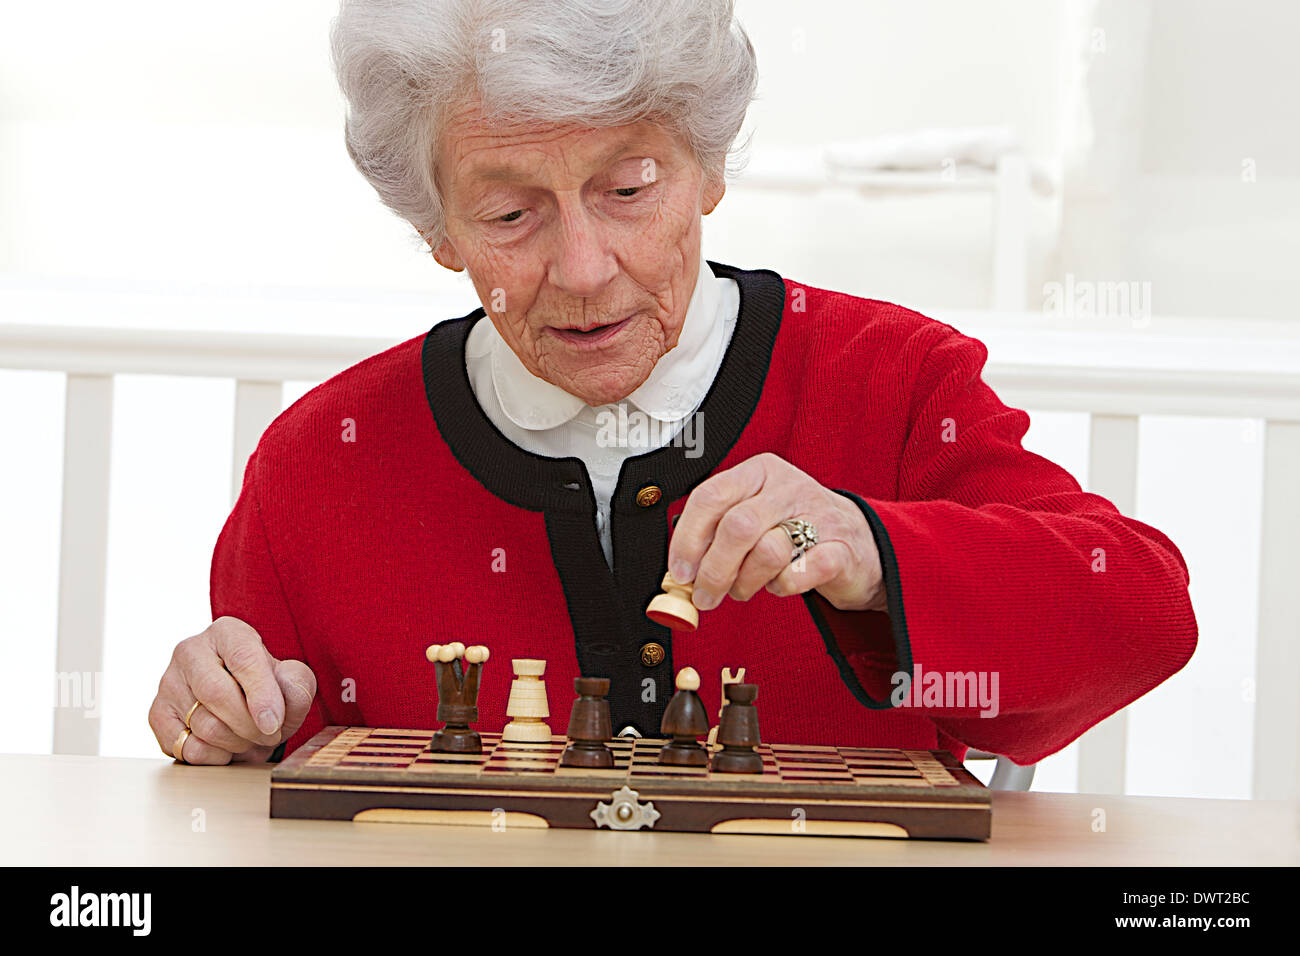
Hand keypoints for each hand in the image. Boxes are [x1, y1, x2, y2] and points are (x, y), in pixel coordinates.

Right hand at [148, 616, 316, 764]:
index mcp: (227, 632)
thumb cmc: (267, 688)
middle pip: (217, 694)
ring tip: (251, 739)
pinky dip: (215, 757)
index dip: (261, 695)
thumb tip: (280, 701)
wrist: (240, 704)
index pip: (243, 658)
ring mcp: (168, 682)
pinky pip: (186, 747)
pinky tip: (227, 746)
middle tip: (270, 735)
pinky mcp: (157, 714)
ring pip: (203, 725)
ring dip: (237, 743)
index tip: (274, 723)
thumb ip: (297, 685)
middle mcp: (190, 651)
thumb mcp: (293, 681)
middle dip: (250, 725)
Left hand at [668, 453, 885, 613]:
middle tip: (705, 596)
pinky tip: (782, 583)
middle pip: (736, 527)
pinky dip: (781, 588)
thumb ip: (715, 533)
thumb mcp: (753, 515)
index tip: (679, 571)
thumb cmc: (795, 530)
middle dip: (713, 570)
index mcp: (759, 472)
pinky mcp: (840, 549)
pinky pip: (797, 575)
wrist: (860, 543)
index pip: (710, 496)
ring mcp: (819, 516)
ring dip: (746, 582)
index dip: (688, 538)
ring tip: (746, 587)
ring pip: (766, 552)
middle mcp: (788, 487)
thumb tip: (679, 570)